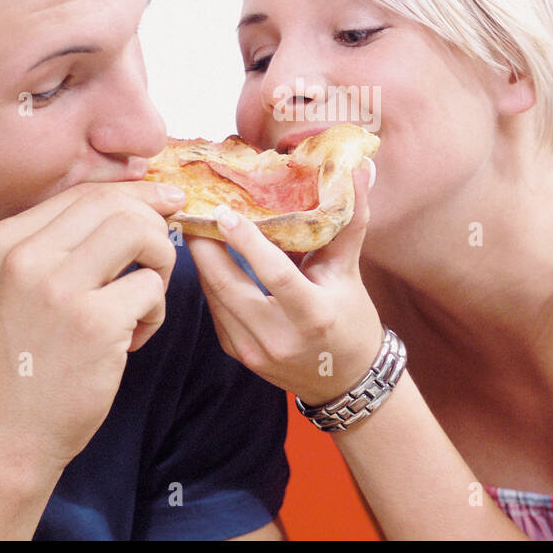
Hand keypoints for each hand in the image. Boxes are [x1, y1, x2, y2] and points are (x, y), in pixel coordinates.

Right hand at [0, 181, 182, 473]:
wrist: (13, 429)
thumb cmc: (34, 353)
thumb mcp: (27, 284)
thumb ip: (71, 241)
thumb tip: (151, 197)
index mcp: (8, 239)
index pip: (87, 192)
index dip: (136, 195)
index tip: (166, 205)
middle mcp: (27, 256)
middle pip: (116, 205)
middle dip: (154, 226)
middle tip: (157, 263)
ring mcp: (58, 288)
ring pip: (140, 233)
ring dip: (160, 263)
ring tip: (144, 301)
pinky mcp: (93, 322)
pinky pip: (151, 287)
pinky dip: (156, 313)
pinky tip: (132, 339)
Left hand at [187, 165, 384, 404]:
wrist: (345, 380)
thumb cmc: (352, 320)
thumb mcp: (350, 272)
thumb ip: (348, 222)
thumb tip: (357, 172)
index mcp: (313, 316)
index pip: (274, 274)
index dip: (247, 242)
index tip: (225, 211)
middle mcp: (279, 338)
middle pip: (229, 286)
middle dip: (206, 247)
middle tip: (194, 210)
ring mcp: (254, 351)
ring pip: (216, 298)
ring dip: (203, 263)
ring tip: (196, 227)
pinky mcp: (239, 355)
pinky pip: (217, 311)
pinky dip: (211, 282)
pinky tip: (208, 258)